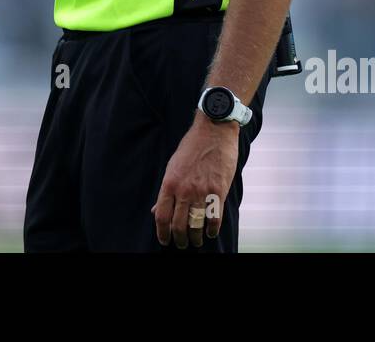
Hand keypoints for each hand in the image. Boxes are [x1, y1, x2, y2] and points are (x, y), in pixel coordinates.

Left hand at [151, 113, 238, 248]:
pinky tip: (210, 232)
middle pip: (178, 225)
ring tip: (196, 241)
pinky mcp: (219, 191)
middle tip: (181, 244)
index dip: (162, 233)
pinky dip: (212, 230)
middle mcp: (184, 190)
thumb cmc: (192, 147)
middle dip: (179, 239)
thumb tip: (155, 210)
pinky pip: (214, 218)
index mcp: (169, 183)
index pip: (161, 216)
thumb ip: (166, 190)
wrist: (214, 131)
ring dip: (195, 238)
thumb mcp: (172, 166)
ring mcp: (202, 192)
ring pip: (196, 225)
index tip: (164, 240)